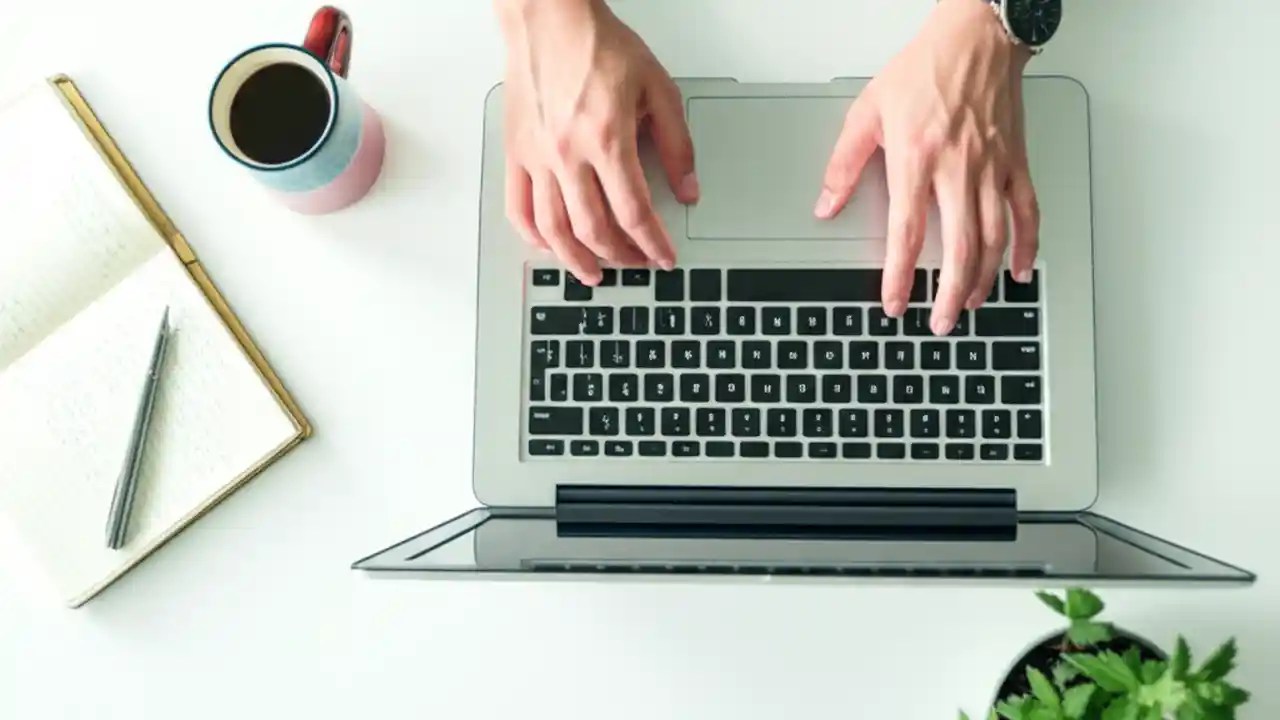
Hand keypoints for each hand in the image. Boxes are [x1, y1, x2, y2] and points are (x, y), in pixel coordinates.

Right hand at [496, 0, 697, 283]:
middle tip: (636, 263)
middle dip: (621, 256)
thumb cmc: (597, 45)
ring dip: (576, 260)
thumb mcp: (657, 87)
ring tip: (595, 273)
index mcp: (606, 138)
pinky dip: (533, 235)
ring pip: (553, 229)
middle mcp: (568, 153)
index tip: (663, 258)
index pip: (634, 212)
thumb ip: (676, 143)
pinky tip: (550, 246)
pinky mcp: (516, 152)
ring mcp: (537, 156)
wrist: (549, 20)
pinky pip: (518, 207)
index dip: (652, 244)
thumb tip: (687, 188)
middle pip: (594, 228)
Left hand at [815, 0, 1039, 334]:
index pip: (906, 233)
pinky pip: (1026, 211)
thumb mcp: (867, 111)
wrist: (976, 37)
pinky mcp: (1015, 161)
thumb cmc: (924, 69)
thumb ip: (844, 163)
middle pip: (958, 248)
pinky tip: (1018, 270)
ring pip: (992, 237)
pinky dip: (1025, 245)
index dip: (898, 275)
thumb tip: (826, 205)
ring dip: (981, 279)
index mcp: (916, 160)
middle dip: (947, 294)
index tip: (893, 303)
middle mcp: (957, 169)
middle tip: (938, 323)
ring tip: (967, 304)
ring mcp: (992, 167)